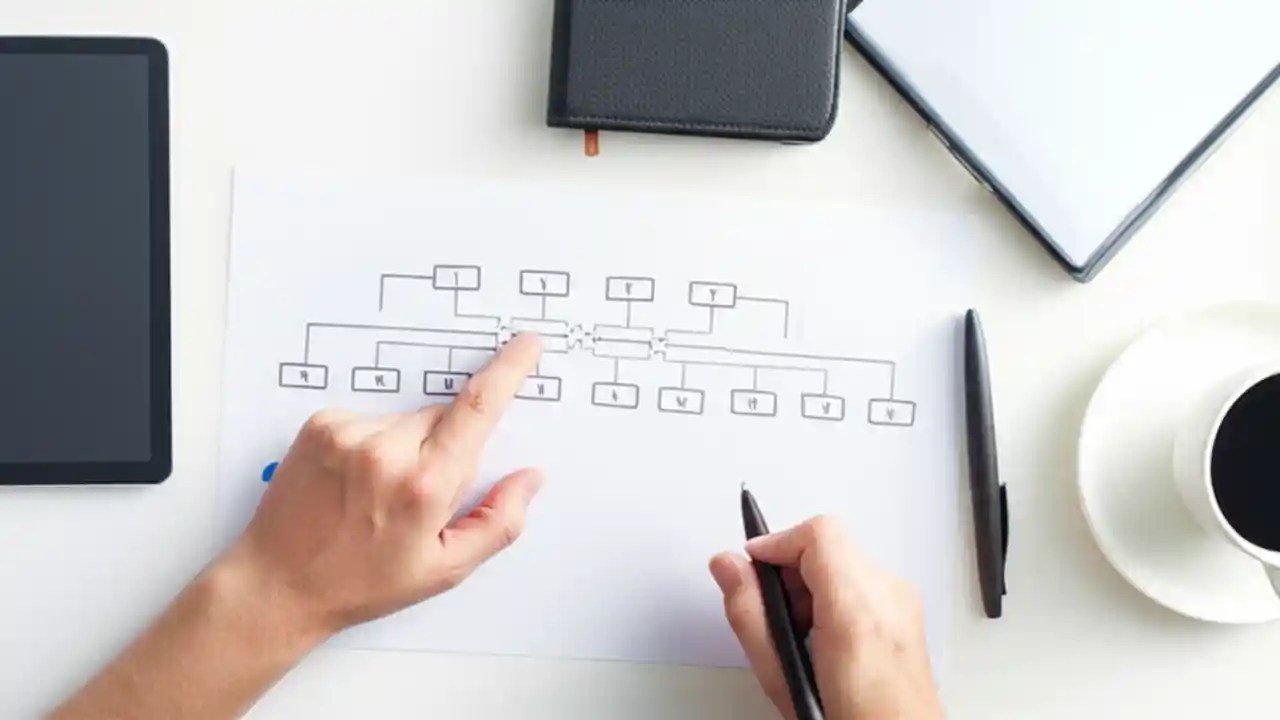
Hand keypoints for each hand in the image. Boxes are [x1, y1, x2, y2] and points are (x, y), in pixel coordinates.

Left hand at [229, 332, 544, 636]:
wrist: (277, 583)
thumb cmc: (361, 583)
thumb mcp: (444, 570)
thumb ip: (497, 522)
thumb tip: (529, 479)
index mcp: (424, 486)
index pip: (478, 410)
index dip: (508, 371)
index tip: (526, 345)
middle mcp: (386, 451)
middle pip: (445, 419)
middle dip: (448, 447)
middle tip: (420, 496)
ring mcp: (349, 433)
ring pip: (409, 420)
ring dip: (409, 446)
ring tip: (378, 494)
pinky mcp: (322, 425)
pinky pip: (373, 419)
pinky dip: (375, 443)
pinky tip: (356, 482)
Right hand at [710, 516, 942, 719]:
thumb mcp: (783, 680)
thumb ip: (750, 615)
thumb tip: (728, 566)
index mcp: (857, 611)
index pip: (819, 534)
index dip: (777, 541)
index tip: (751, 564)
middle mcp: (889, 597)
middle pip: (829, 545)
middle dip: (789, 568)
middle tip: (770, 608)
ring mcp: (904, 604)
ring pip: (844, 561)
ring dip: (810, 583)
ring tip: (795, 631)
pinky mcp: (908, 614)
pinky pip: (862, 581)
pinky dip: (833, 596)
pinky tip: (820, 637)